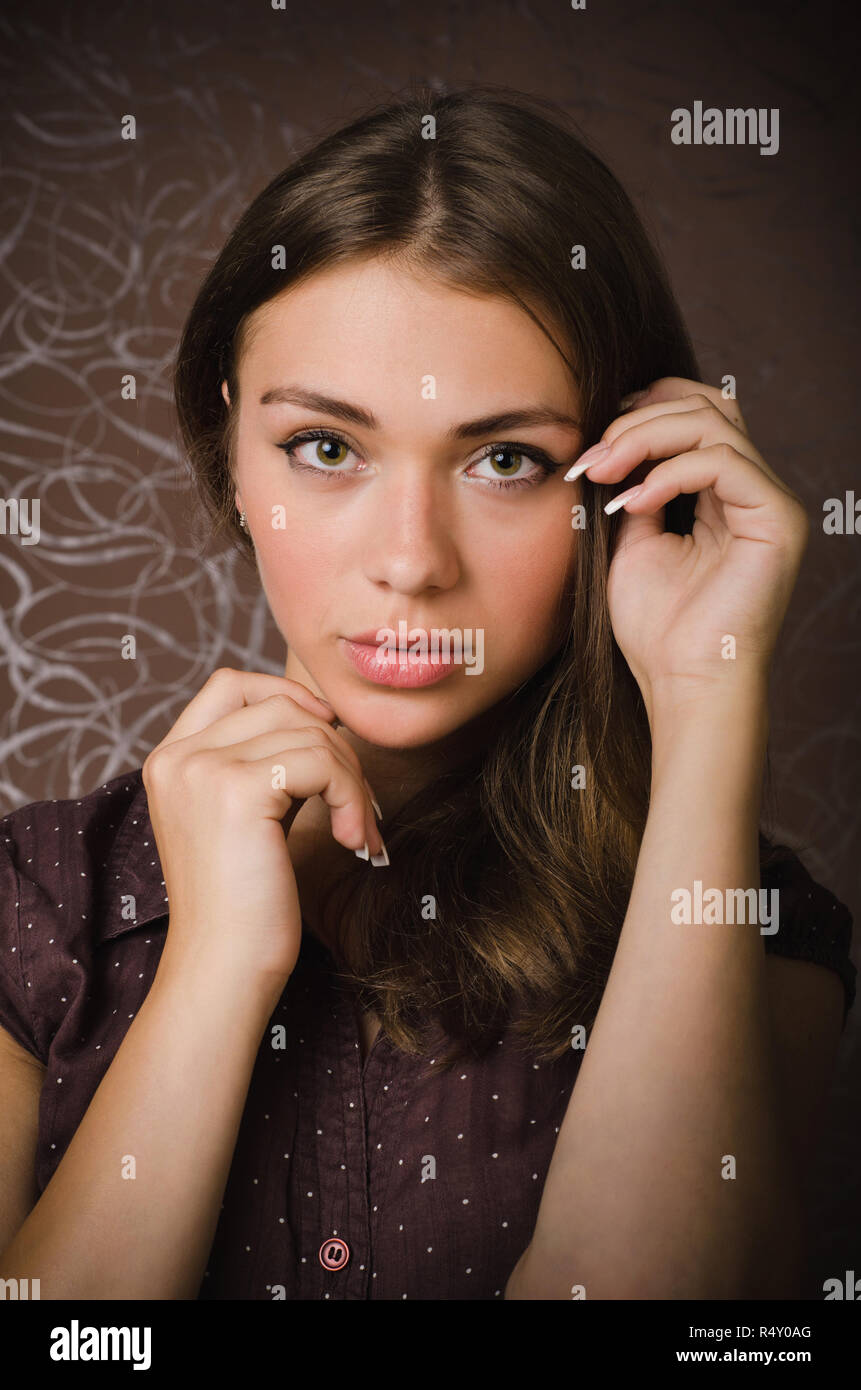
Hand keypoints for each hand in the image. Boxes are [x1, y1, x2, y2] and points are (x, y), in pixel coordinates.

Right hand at [142, 668, 384, 985]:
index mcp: (171, 759)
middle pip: (281, 705)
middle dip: (335, 748)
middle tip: (354, 804)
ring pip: (310, 734)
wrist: (223, 967)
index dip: (288, 694)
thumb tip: (326, 720)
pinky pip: (322, 763)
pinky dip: (351, 797)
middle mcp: (178, 757)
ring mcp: (203, 770)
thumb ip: (263, 765)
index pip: (231, 683)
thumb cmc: (243, 905)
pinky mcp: (238, 790)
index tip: (327, 736)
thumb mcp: (243, 818)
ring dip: (351, 780)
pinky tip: (353, 839)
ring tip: (358, 830)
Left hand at [568, 378, 809, 719]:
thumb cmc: (658, 630)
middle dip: (639, 421)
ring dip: (646, 439)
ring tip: (605, 472)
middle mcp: (754, 493)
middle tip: (593, 458)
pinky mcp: (779, 520)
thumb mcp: (631, 544)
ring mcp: (771, 503)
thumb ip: (633, 490)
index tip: (595, 440)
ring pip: (714, 424)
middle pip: (707, 408)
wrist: (683, 682)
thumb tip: (615, 447)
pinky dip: (671, 471)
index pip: (699, 416)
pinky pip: (724, 462)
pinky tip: (635, 500)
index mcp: (724, 496)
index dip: (647, 409)